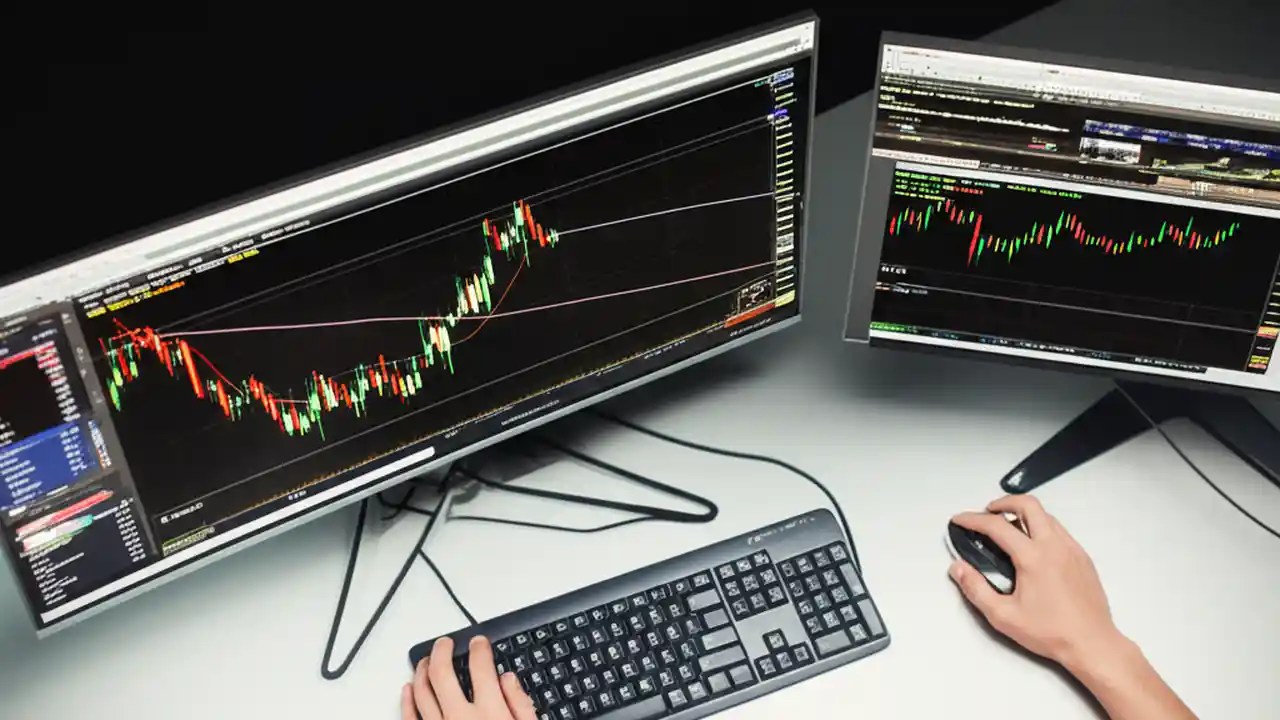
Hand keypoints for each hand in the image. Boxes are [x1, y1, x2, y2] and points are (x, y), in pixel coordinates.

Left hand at [402, 636, 536, 719]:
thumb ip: (521, 706)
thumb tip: (509, 680)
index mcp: (490, 713)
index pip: (481, 668)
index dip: (479, 649)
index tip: (479, 642)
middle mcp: (460, 718)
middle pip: (442, 674)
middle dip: (442, 651)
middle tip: (444, 643)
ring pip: (422, 692)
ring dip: (422, 671)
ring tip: (426, 661)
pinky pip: (410, 718)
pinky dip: (407, 701)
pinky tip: (409, 689)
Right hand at [948, 494, 1124, 669]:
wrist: (1092, 643)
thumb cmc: (1052, 632)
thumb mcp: (1003, 616)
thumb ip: (975, 589)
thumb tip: (959, 569)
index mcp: (1033, 557)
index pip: (996, 525)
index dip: (973, 519)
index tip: (961, 521)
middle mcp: (1054, 546)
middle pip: (1028, 504)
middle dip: (1003, 502)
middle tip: (988, 512)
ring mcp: (1072, 549)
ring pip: (1046, 515)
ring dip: (1024, 513)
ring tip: (1009, 527)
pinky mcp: (1082, 557)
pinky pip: (1060, 530)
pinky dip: (1042, 527)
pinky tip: (1034, 546)